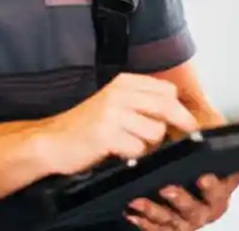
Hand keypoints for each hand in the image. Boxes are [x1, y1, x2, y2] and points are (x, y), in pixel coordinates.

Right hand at [35, 74, 198, 175]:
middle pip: (167, 106)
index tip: (186, 122)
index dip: (179, 107)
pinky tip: (120, 153)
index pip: (166, 90)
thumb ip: (141, 103)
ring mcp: (112, 113)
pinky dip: (133, 155)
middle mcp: (119, 93)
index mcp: (124, 82)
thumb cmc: (86, 126)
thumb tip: (177, 115)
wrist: (52, 141)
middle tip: (187, 135)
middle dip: (181, 123)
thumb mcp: (114, 104)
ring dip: (150, 144)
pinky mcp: (106, 134)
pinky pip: (138, 148)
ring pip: (155, 130)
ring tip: (133, 145)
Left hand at [124, 153, 238, 228]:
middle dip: (180, 200)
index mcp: (220, 197)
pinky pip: (154, 228)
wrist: (195, 193)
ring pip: (169, 220)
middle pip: (193, 211)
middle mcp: (204, 214)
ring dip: (154, 211)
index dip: (211, 187)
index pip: (218, 193)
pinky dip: (143, 221)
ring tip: (139, 199)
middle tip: (167, 188)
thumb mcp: (229, 168)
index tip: (203, 177)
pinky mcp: (166, 229)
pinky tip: (132, 211)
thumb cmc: (211, 177)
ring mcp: (184, 224)